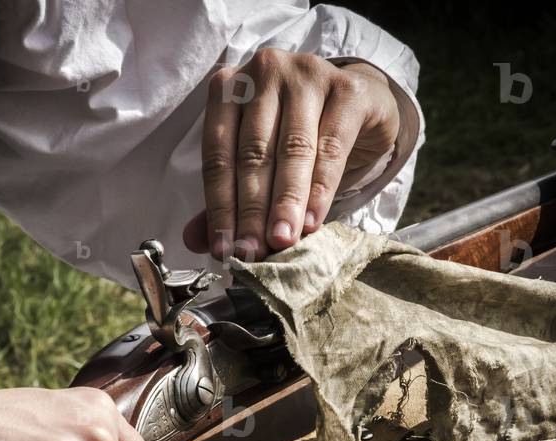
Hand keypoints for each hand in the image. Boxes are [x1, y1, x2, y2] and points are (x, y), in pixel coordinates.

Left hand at [183, 50, 398, 260]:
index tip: (223, 249)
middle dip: (251, 210)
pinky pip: (331, 147)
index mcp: (229, 87)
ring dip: (285, 203)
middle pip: (253, 153)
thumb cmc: (301, 132)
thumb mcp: (260, 162)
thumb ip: (228, 196)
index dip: (219, 207)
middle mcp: (264, 72)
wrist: (360, 103)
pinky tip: (313, 222)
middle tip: (252, 252)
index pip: (217, 155)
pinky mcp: (348, 89)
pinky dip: (321, 189)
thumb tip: (194, 240)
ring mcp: (307, 74)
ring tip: (281, 241)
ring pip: (292, 150)